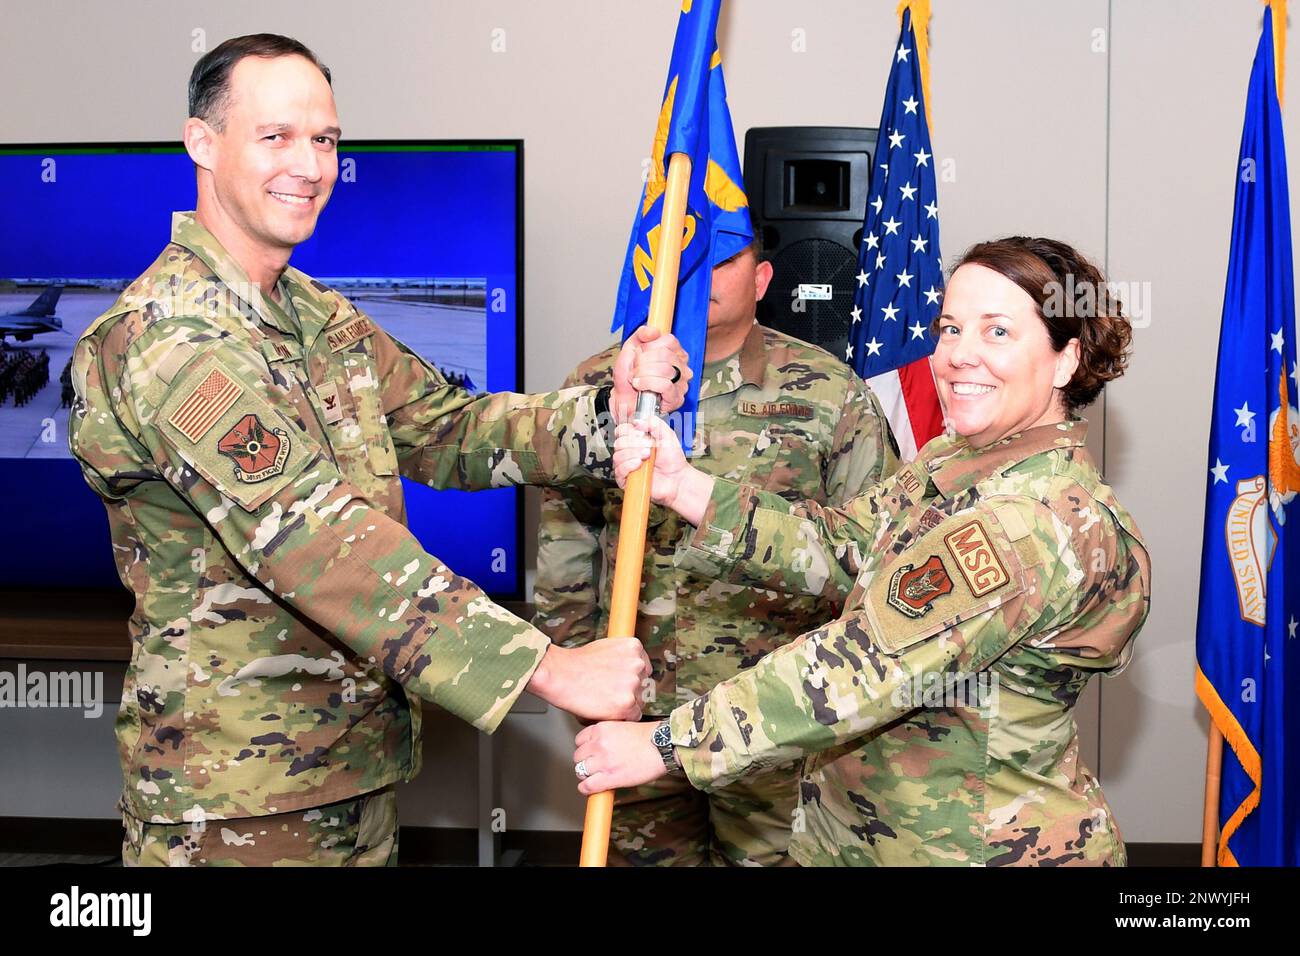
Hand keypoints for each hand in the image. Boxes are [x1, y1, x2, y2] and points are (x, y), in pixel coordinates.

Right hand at [526, 639, 649, 721]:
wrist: (560, 675)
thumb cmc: (576, 663)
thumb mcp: (606, 648)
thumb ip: (623, 657)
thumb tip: (631, 669)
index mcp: (634, 648)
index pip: (644, 670)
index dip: (631, 679)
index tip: (619, 683)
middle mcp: (638, 665)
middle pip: (643, 685)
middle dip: (629, 691)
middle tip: (609, 693)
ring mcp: (634, 684)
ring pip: (639, 701)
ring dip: (625, 704)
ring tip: (605, 700)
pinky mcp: (627, 703)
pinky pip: (633, 716)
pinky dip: (621, 716)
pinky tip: (606, 709)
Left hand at [573, 720, 668, 794]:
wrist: (663, 746)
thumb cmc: (648, 737)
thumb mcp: (622, 727)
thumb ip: (606, 735)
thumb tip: (597, 748)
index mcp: (601, 729)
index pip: (579, 740)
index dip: (585, 749)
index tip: (590, 754)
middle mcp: (599, 743)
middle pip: (578, 757)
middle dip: (585, 762)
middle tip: (595, 766)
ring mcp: (603, 761)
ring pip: (580, 771)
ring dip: (587, 776)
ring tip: (596, 777)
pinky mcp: (609, 777)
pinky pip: (587, 786)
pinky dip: (586, 789)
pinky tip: (592, 788)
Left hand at [611, 327, 691, 420]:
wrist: (622, 397)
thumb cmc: (629, 375)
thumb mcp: (631, 348)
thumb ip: (641, 334)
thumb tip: (654, 331)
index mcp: (675, 353)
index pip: (670, 341)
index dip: (649, 346)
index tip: (639, 354)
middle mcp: (681, 368)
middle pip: (666, 355)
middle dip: (643, 361)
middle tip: (635, 369)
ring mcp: (681, 384)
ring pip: (665, 370)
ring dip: (643, 373)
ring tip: (636, 378)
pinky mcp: (676, 399)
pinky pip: (665, 385)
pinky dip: (648, 383)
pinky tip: (640, 386)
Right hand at [613, 417, 688, 504]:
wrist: (677, 479)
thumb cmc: (673, 460)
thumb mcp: (668, 435)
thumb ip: (654, 423)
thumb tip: (637, 421)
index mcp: (636, 440)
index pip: (621, 430)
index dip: (629, 431)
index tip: (642, 434)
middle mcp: (630, 452)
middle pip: (618, 442)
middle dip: (634, 444)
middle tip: (649, 447)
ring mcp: (627, 465)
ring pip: (617, 456)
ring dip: (633, 454)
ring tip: (647, 457)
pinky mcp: (626, 479)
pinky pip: (619, 470)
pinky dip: (628, 465)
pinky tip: (639, 464)